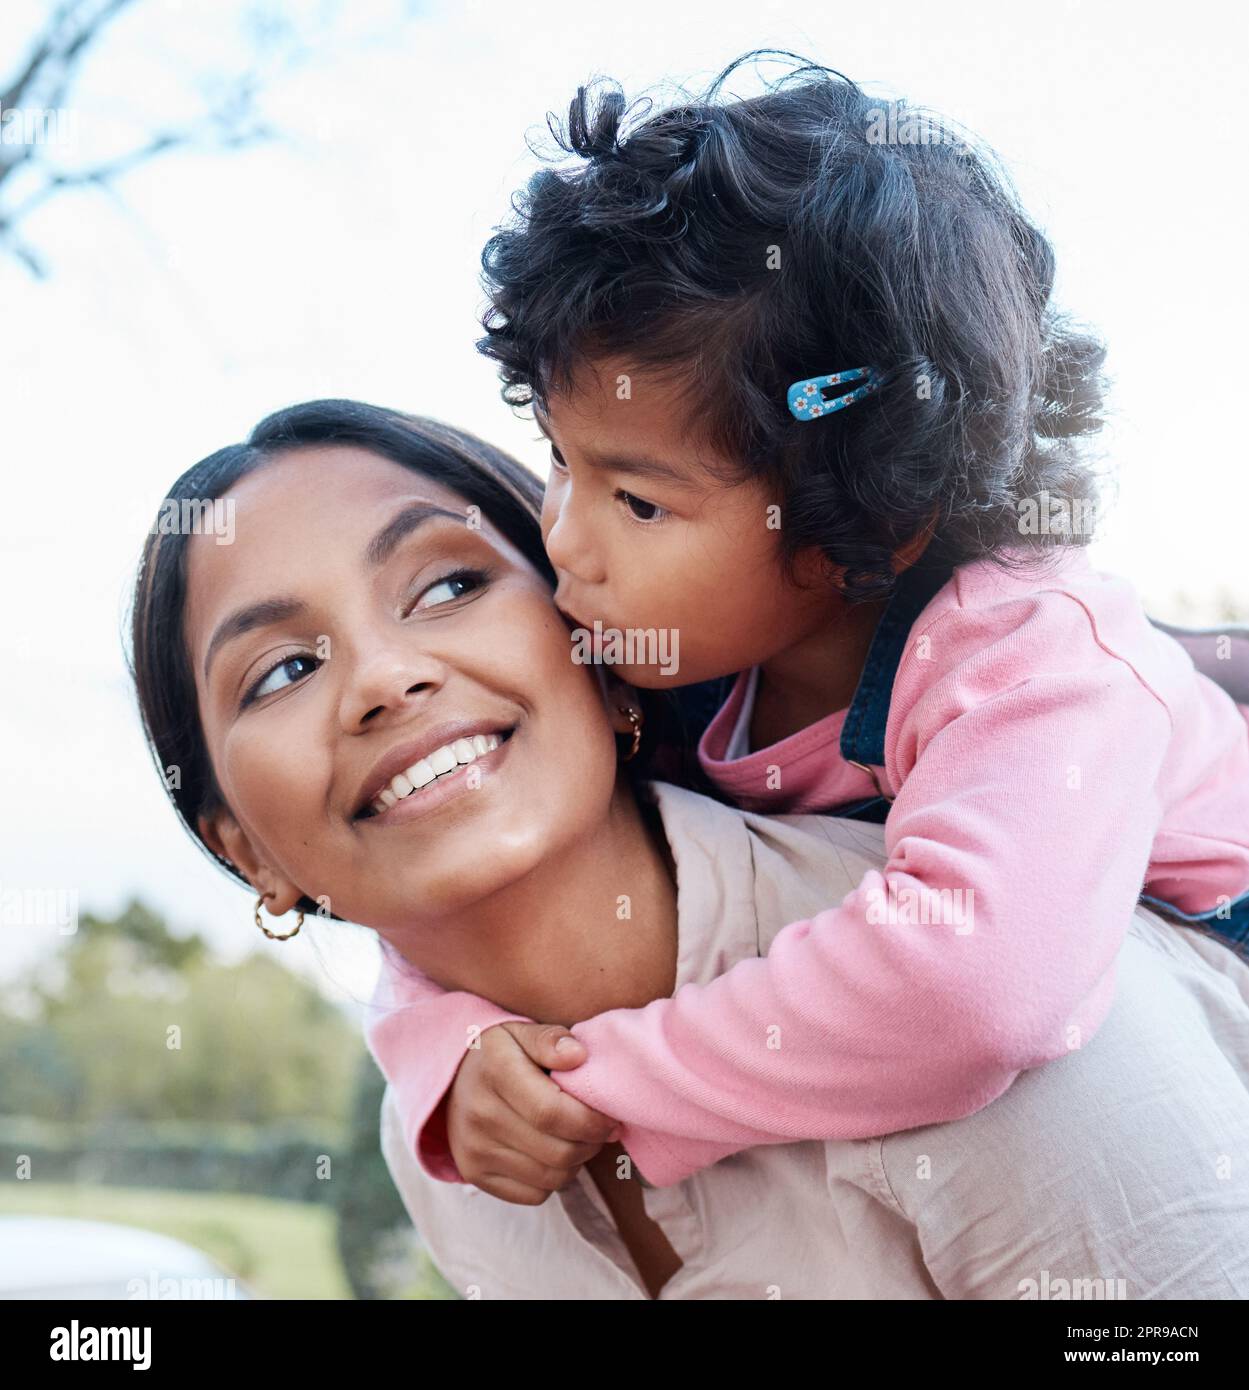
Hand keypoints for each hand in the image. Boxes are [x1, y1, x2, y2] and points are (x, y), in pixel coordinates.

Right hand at [446, 1020, 620, 1204]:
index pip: (553, 1112)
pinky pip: (535, 1194)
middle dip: (591, 1142)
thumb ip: (550, 1039)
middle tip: (599, 1127)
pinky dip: (553, 1179)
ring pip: (551, 1177)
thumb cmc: (500, 1053)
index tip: (611, 1116)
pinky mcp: (474, 1174)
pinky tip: (550, 1152)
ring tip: (576, 1137)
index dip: (592, 1121)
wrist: (451, 1079)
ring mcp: (474, 1149)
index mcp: (496, 1072)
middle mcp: (480, 1114)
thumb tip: (579, 1055)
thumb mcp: (521, 1031)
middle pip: (558, 1150)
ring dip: (576, 1161)